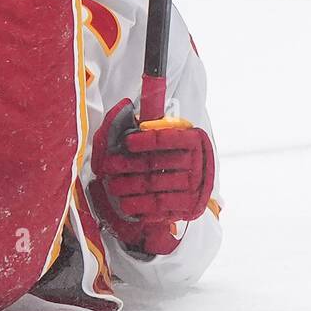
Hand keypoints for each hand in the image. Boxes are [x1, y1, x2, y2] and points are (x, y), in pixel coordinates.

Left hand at [90, 98, 214, 256]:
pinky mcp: (191, 206)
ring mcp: (196, 186)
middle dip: (130, 166)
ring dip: (132, 189)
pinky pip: (164, 208)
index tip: (127, 142)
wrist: (199, 178)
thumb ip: (152, 119)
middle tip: (110, 167)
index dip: (146, 140)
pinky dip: (144, 208)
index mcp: (194, 138)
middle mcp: (198, 162)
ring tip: (114, 188)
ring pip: (158, 188)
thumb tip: (132, 101)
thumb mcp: (170, 131)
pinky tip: (128, 205)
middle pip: (158, 164)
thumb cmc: (177, 151)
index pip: (167, 138)